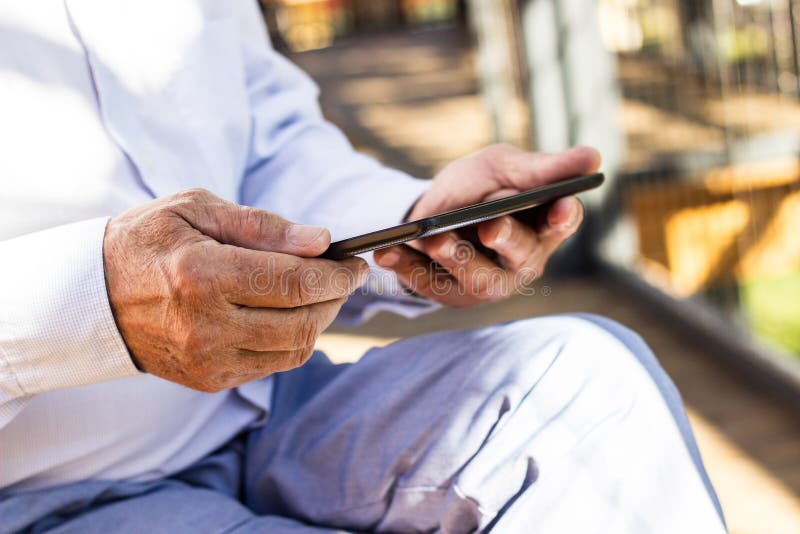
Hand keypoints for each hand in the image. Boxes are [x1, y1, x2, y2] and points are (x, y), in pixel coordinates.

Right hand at [104, 189, 366, 391]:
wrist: (90, 298)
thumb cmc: (145, 241)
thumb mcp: (195, 209)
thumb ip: (262, 226)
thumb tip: (320, 240)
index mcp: (202, 274)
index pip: (294, 281)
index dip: (336, 274)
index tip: (355, 262)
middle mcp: (207, 325)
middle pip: (303, 321)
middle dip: (336, 298)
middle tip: (344, 276)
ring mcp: (207, 359)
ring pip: (294, 350)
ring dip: (320, 321)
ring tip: (319, 294)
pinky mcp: (207, 379)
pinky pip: (271, 366)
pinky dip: (292, 340)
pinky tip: (288, 315)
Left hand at [374, 145, 600, 306]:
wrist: (434, 210)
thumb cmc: (479, 187)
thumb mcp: (503, 167)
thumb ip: (541, 167)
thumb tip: (594, 156)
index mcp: (544, 226)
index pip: (563, 223)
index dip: (562, 218)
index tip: (560, 207)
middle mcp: (522, 261)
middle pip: (521, 254)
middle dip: (506, 238)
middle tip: (490, 224)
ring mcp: (488, 283)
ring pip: (476, 278)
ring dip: (454, 257)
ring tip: (431, 236)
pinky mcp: (452, 296)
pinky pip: (429, 285)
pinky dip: (407, 268)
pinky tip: (386, 251)